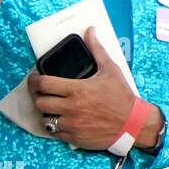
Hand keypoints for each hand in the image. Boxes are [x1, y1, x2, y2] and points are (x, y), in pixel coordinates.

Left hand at [27, 28, 156, 149]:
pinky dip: (54, 127)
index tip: (34, 79)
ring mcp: (73, 124)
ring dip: (45, 113)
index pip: (44, 84)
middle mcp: (72, 108)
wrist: (134, 124)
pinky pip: (54, 133)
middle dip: (38, 97)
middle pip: (40, 102)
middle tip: (41, 94)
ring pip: (45, 119)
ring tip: (50, 107)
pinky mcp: (75, 138)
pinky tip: (59, 120)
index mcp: (77, 89)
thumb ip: (96, 49)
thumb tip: (90, 31)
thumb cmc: (121, 96)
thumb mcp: (110, 70)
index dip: (34, 81)